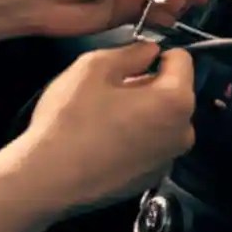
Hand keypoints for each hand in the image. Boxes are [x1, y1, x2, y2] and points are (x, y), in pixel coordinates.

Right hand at [19, 41, 194, 210]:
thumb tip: (149, 51)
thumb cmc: (71, 119)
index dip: (155, 55)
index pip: (182, 60)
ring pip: (162, 121)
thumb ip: (130, 52)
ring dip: (142, 113)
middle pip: (173, 93)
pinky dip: (136, 140)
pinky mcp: (150, 180)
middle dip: (148, 86)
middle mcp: (183, 133)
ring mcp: (168, 160)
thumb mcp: (93, 67)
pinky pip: (151, 146)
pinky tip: (104, 144)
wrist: (49, 180)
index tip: (128, 65)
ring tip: (104, 119)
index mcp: (176, 100)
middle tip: (109, 92)